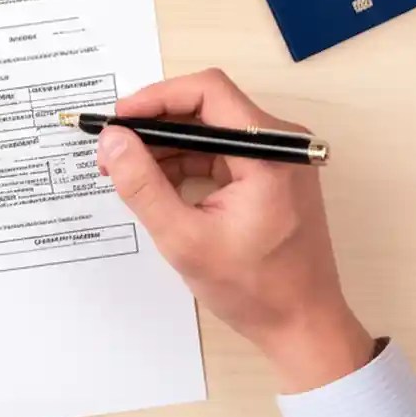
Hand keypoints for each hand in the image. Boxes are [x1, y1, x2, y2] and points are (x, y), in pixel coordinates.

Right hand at [97, 69, 372, 392]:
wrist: (303, 325)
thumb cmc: (256, 290)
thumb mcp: (184, 239)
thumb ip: (143, 186)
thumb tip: (113, 142)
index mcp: (268, 152)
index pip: (207, 91)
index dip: (156, 98)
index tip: (119, 118)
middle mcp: (279, 143)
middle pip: (206, 106)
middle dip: (154, 125)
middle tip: (113, 149)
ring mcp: (277, 158)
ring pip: (209, 129)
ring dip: (166, 145)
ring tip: (126, 170)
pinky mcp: (269, 174)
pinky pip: (220, 152)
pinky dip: (186, 162)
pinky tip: (156, 183)